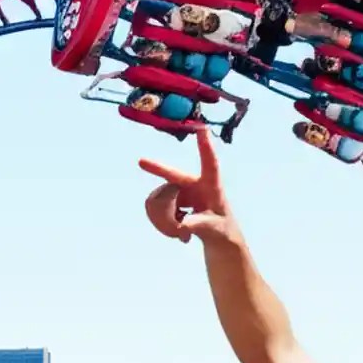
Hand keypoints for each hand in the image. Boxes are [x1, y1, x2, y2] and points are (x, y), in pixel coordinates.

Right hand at [139, 129, 238, 244]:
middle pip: (173, 177)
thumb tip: (181, 224)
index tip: (202, 128)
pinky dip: (163, 224)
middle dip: (158, 168)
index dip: (205, 147)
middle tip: (141, 161)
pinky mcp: (174, 200)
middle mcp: (195, 184)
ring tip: (179, 234)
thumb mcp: (212, 229)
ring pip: (162, 198)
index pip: (210, 163)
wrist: (217, 235)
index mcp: (212, 186)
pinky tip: (179, 234)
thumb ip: (197, 225)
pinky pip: (158, 208)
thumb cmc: (221, 228)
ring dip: (165, 218)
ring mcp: (183, 191)